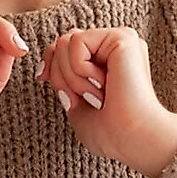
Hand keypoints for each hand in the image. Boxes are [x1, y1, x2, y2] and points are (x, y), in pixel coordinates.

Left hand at [39, 28, 176, 177]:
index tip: (43, 78)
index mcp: (106, 60)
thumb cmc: (110, 132)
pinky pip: (77, 41)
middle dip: (60, 76)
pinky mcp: (123, 37)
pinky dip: (80, 70)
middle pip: (61, 42)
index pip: (65, 44)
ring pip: (66, 41)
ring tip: (97, 95)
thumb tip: (50, 52)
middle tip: (86, 99)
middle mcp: (114, 46)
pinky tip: (104, 84)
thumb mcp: (74, 98)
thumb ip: (63, 72)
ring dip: (72, 78)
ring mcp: (120, 39)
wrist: (133, 140)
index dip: (49, 60)